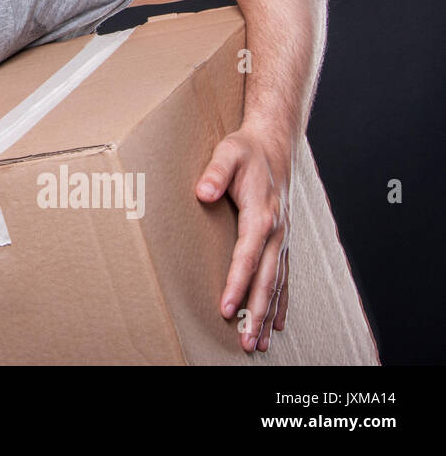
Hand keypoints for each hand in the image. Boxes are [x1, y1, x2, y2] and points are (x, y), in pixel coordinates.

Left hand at [195, 123, 291, 351]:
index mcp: (261, 214)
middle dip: (256, 312)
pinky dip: (280, 302)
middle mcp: (276, 232)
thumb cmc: (246, 151)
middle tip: (247, 343)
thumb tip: (204, 192)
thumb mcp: (228, 153)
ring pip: (277, 284)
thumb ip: (215, 172)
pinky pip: (282, 277)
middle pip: (266, 279)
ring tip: (260, 343)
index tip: (228, 308)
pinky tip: (277, 322)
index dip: (237, 284)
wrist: (274, 144)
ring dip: (268, 314)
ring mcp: (281, 238)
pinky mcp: (280, 241)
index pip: (247, 257)